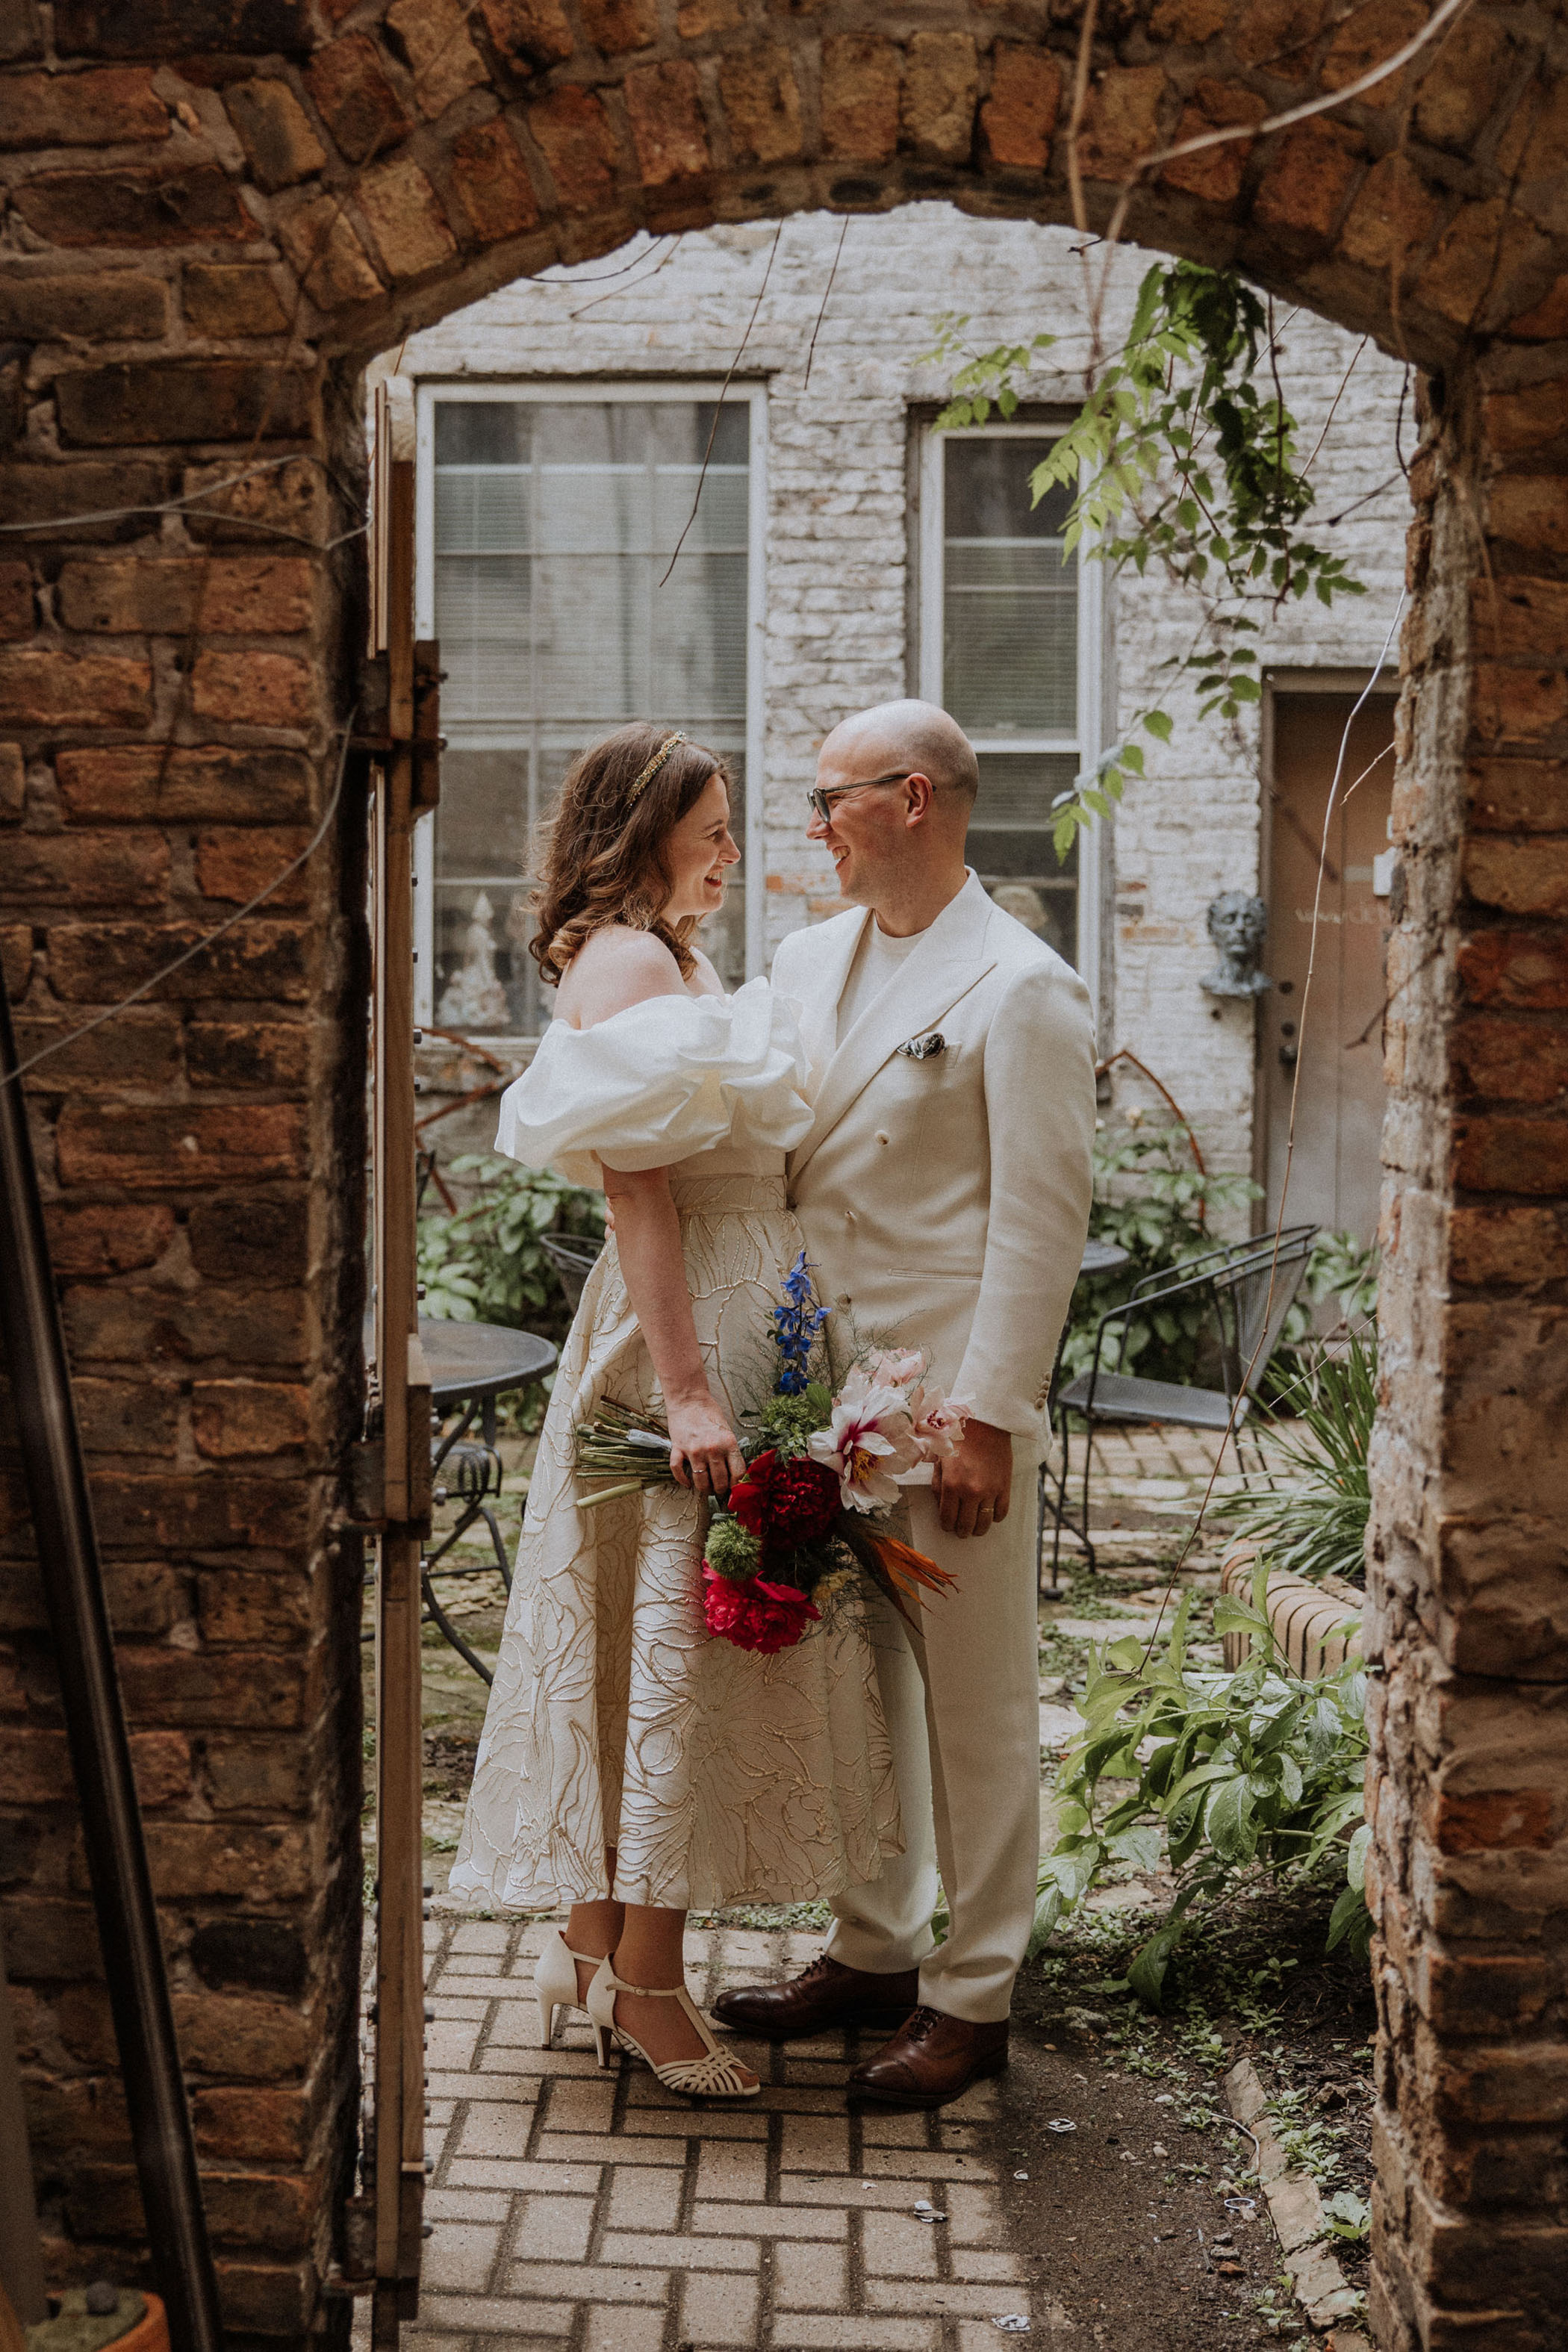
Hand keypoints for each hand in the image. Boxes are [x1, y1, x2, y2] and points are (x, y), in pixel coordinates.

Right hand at [666, 1389, 746, 1500]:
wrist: (689, 1399)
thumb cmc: (710, 1414)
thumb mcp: (727, 1431)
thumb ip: (730, 1451)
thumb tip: (734, 1473)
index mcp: (728, 1443)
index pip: (737, 1473)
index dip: (736, 1485)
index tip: (734, 1488)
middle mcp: (712, 1448)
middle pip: (719, 1481)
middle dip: (720, 1489)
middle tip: (719, 1490)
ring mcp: (694, 1450)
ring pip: (700, 1481)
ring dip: (704, 1488)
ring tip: (705, 1488)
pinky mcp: (678, 1448)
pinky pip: (678, 1471)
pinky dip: (682, 1481)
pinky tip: (687, 1484)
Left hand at [932, 1418, 1012, 1537]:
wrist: (985, 1424)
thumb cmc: (959, 1438)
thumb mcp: (940, 1460)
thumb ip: (937, 1483)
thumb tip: (941, 1505)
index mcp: (950, 1484)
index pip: (947, 1519)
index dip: (947, 1526)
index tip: (948, 1525)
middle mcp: (970, 1491)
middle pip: (965, 1525)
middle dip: (961, 1530)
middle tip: (961, 1530)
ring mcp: (989, 1491)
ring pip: (984, 1523)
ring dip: (978, 1529)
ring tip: (975, 1527)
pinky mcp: (1004, 1487)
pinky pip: (1001, 1513)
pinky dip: (995, 1518)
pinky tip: (990, 1514)